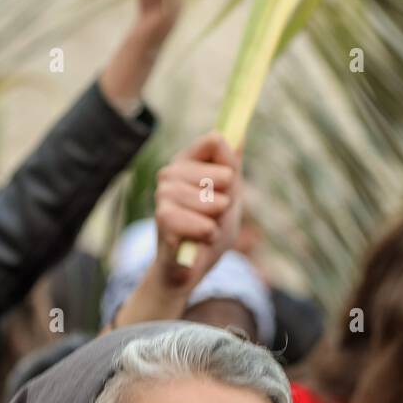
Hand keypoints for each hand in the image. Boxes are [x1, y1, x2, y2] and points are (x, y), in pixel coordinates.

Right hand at [154, 132, 242, 288]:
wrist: (188, 270)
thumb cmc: (207, 232)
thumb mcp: (228, 196)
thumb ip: (232, 165)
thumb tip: (240, 132)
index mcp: (185, 162)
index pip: (215, 142)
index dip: (230, 168)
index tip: (227, 186)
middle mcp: (169, 173)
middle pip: (220, 174)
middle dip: (226, 201)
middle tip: (213, 216)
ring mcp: (162, 195)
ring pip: (211, 200)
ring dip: (217, 221)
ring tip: (205, 230)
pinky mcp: (162, 220)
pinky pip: (203, 224)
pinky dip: (209, 235)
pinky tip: (199, 240)